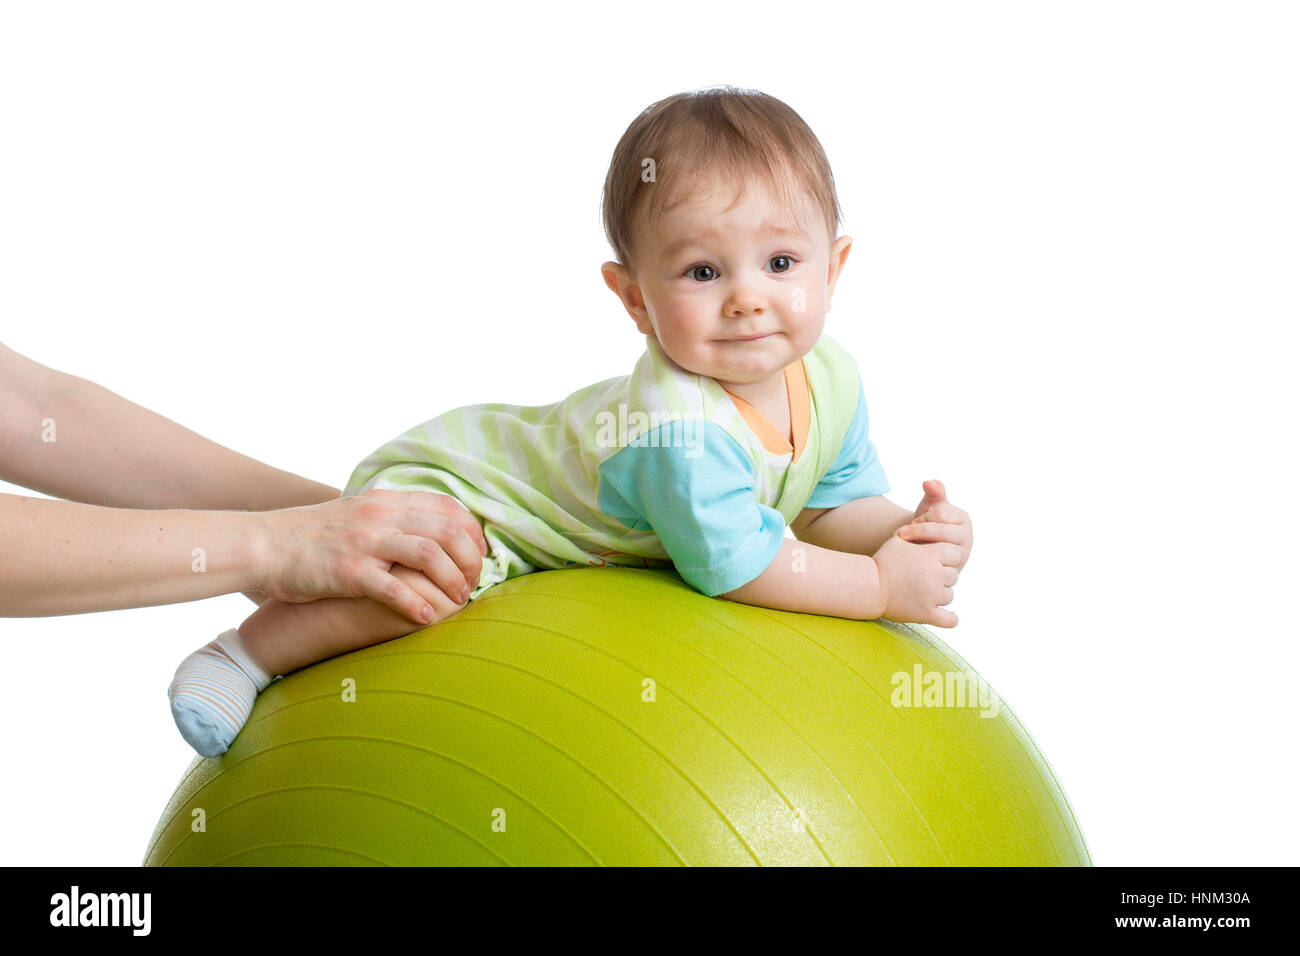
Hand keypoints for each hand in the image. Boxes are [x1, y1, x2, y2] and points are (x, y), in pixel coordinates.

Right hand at [257, 489, 488, 622]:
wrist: (265, 545)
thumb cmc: (315, 535)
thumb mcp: (360, 512)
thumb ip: (394, 517)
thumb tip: (433, 533)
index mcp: (388, 500)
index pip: (448, 508)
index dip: (473, 533)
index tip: (480, 555)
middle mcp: (381, 516)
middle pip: (447, 531)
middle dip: (471, 560)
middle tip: (474, 583)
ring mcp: (366, 542)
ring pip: (430, 555)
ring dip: (452, 581)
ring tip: (458, 601)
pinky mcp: (349, 571)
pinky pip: (393, 588)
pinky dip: (415, 604)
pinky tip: (426, 618)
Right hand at [872, 531, 961, 627]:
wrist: (869, 585)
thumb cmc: (883, 561)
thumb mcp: (898, 541)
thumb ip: (916, 534)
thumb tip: (925, 529)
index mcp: (930, 556)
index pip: (955, 553)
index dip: (946, 556)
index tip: (936, 559)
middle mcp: (935, 575)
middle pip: (953, 575)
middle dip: (942, 575)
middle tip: (925, 576)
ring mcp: (932, 596)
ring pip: (950, 595)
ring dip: (941, 593)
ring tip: (925, 592)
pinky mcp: (926, 614)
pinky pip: (948, 620)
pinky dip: (950, 618)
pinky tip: (949, 616)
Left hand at [897, 479, 972, 572]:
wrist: (924, 547)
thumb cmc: (927, 524)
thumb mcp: (929, 507)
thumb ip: (933, 493)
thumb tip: (929, 482)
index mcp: (962, 518)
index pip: (941, 513)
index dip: (923, 517)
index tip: (914, 522)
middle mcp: (967, 537)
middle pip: (941, 530)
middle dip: (920, 531)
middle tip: (905, 534)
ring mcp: (961, 554)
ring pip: (940, 549)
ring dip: (920, 546)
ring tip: (910, 545)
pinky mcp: (952, 570)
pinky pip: (938, 566)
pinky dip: (923, 562)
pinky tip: (913, 559)